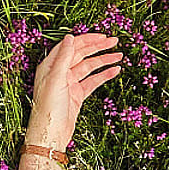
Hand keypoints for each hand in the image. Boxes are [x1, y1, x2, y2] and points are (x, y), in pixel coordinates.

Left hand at [26, 34, 122, 149]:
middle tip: (115, 42)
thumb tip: (70, 36)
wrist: (50, 133)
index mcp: (51, 65)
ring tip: (119, 55)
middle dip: (98, 47)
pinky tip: (115, 70)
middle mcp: (60, 72)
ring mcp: (69, 83)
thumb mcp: (56, 79)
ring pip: (89, 67)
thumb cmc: (48, 107)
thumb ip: (64, 57)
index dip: (87, 39)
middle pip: (81, 54)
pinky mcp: (77, 95)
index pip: (71, 46)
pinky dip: (104, 75)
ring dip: (104, 60)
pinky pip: (93, 81)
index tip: (103, 36)